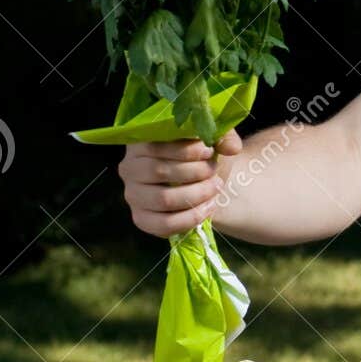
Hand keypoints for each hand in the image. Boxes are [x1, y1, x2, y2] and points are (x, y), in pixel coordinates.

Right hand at [119, 130, 242, 238]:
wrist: (205, 181)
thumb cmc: (203, 155)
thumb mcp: (213, 139)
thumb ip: (223, 136)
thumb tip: (231, 147)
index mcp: (140, 143)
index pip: (156, 145)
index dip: (186, 150)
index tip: (209, 151)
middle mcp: (129, 168)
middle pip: (159, 172)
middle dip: (195, 171)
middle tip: (214, 170)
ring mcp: (132, 195)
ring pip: (164, 199)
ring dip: (197, 194)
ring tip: (215, 187)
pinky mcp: (141, 219)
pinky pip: (164, 224)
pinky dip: (191, 217)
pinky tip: (209, 207)